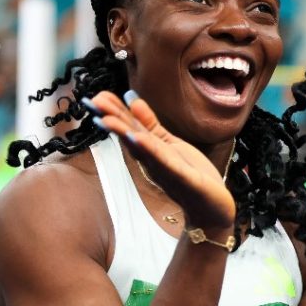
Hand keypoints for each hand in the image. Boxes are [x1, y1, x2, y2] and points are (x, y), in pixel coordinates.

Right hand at [83, 91, 235, 229]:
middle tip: (93, 102)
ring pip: (143, 150)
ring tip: (107, 120)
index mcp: (150, 151)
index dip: (114, 113)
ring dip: (124, 135)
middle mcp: (153, 161)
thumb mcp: (169, 144)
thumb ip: (150, 124)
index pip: (130, 129)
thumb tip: (131, 99)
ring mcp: (167, 171)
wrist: (212, 208)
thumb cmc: (191, 175)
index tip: (96, 97)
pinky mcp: (185, 179)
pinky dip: (152, 152)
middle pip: (131, 138)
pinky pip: (167, 164)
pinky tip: (139, 139)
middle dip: (112, 120)